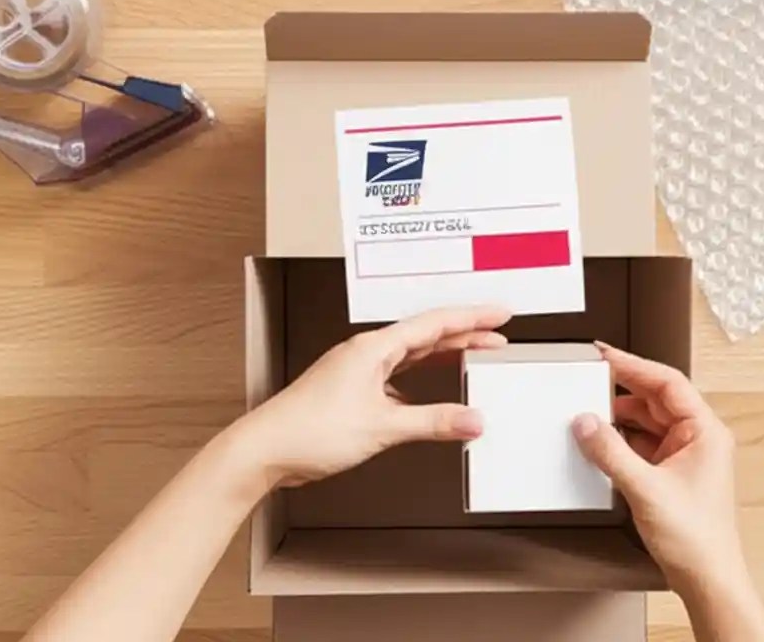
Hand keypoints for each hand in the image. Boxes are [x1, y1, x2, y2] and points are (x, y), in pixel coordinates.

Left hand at [243, 306, 510, 488]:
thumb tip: (470, 420)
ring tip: (471, 358)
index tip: (499, 314)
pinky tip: (427, 397)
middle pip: (424, 336)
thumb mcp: (382, 426)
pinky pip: (394, 378)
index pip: (434, 324)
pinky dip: (418, 383)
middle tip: (496, 335)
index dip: (471, 319)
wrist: (264, 450)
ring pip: (409, 356)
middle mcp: (364, 353)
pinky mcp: (349, 392)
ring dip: (441, 357)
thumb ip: (431, 422)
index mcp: (373, 348)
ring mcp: (355, 371)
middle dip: (463, 335)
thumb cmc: (307, 430)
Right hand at [571, 342, 743, 591]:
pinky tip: (601, 445)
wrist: (707, 579)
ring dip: (619, 420)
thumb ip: (610, 452)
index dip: (634, 366)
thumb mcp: (645, 488)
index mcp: (705, 432)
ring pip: (647, 424)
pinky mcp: (672, 476)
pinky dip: (621, 442)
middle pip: (655, 400)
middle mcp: (698, 440)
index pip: (667, 383)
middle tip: (590, 380)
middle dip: (622, 392)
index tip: (606, 356)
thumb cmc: (696, 539)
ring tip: (590, 415)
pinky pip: (642, 446)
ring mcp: (685, 458)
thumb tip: (586, 423)